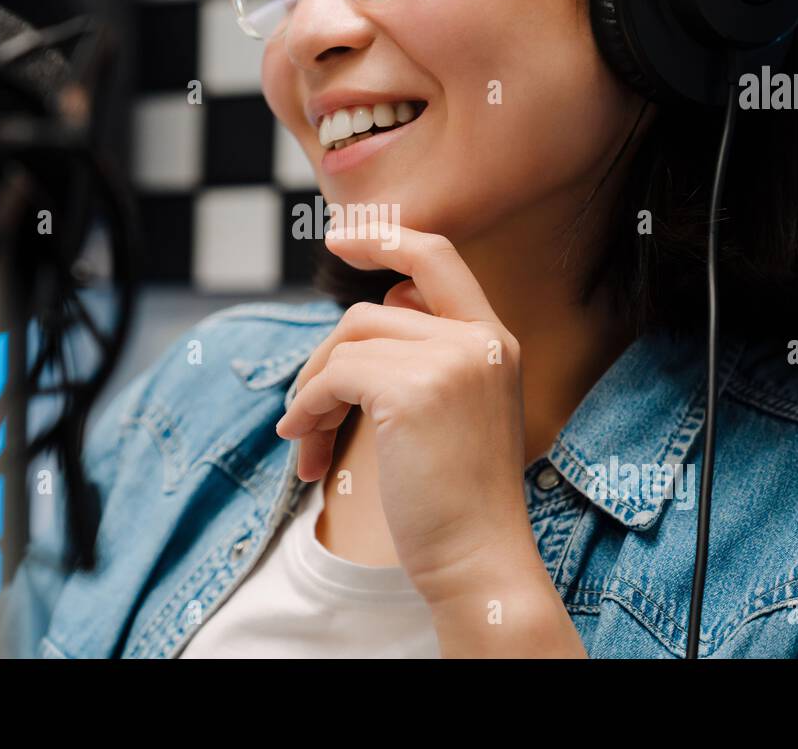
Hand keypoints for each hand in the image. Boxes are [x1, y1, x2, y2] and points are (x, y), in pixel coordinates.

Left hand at [275, 221, 535, 605]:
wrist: (479, 560)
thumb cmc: (458, 500)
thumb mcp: (455, 410)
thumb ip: (426, 353)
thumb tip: (377, 301)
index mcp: (492, 341)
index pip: (437, 257)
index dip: (385, 238)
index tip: (338, 237)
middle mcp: (478, 341)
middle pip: (368, 313)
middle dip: (323, 360)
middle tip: (304, 413)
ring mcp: (449, 361)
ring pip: (347, 345)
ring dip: (312, 392)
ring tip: (307, 438)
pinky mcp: (413, 390)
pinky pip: (335, 377)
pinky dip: (309, 408)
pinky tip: (306, 447)